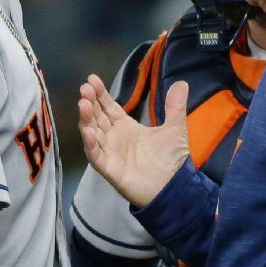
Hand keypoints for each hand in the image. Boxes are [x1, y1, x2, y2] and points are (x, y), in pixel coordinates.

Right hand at [78, 74, 190, 207]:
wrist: (175, 187)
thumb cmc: (171, 160)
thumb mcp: (175, 129)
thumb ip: (175, 107)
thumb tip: (182, 83)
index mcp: (127, 128)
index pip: (109, 108)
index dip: (100, 94)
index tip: (92, 79)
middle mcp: (115, 139)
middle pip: (97, 117)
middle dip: (90, 102)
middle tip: (85, 88)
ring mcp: (110, 153)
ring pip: (93, 133)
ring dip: (86, 119)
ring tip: (83, 103)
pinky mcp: (110, 169)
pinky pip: (96, 155)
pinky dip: (91, 143)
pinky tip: (88, 130)